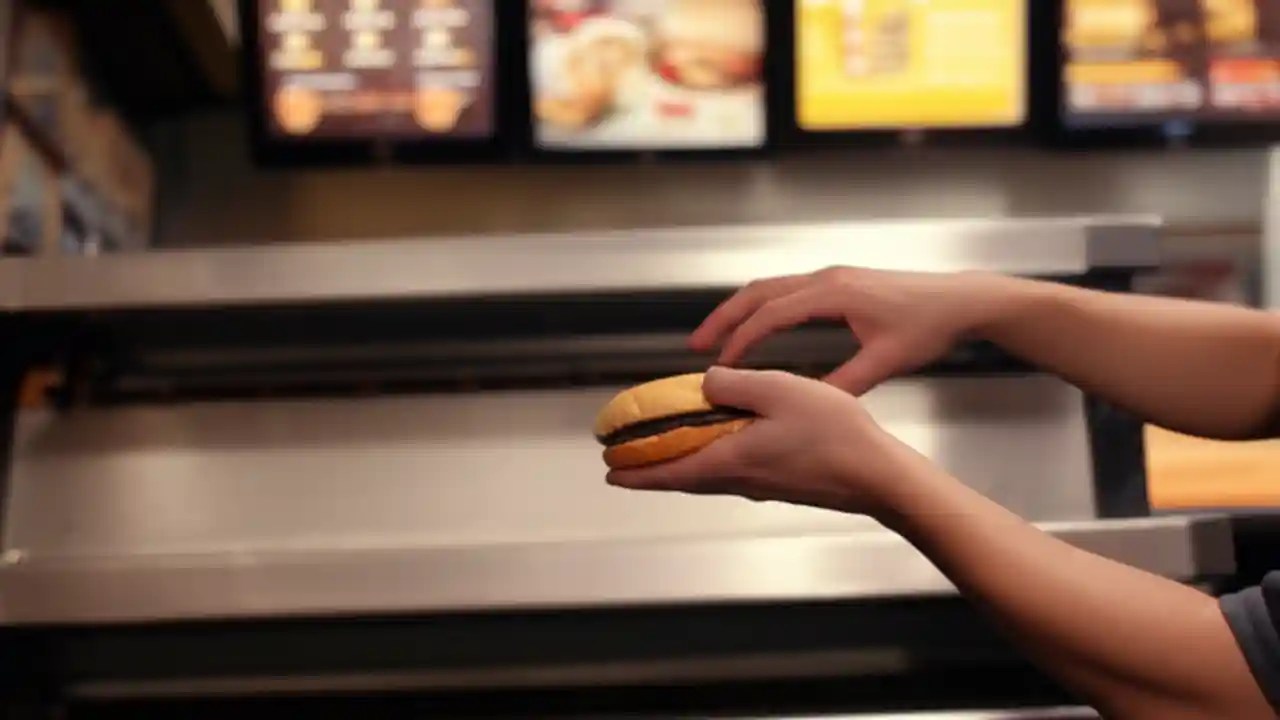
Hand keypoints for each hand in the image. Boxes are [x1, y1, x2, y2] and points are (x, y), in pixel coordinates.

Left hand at [606, 367, 930, 515]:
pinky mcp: (781, 484)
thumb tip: (705, 384)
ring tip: (666, 451)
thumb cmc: (835, 436)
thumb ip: (734, 384)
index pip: (667, 472)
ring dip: (680, 466)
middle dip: (649, 471)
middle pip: (682, 478)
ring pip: (707, 476)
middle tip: (625, 464)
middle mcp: (740, 479)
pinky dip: (712, 461)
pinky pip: (733, 473)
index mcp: (730, 460)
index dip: (635, 472)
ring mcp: (762, 485)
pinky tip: (723, 444)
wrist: (879, 476)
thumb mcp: (778, 390)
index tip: (610, 471)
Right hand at [691, 268, 1008, 394]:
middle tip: (696, 344)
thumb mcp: (886, 361)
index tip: (721, 363)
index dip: (742, 338)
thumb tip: (811, 404)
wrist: (960, 301)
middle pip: (759, 292)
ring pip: (770, 288)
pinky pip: (786, 291)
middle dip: (724, 318)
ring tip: (715, 338)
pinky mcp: (838, 283)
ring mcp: (831, 277)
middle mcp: (826, 279)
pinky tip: (755, 329)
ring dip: (739, 311)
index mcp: (834, 294)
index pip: (772, 314)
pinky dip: (761, 308)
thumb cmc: (929, 326)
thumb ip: (846, 383)